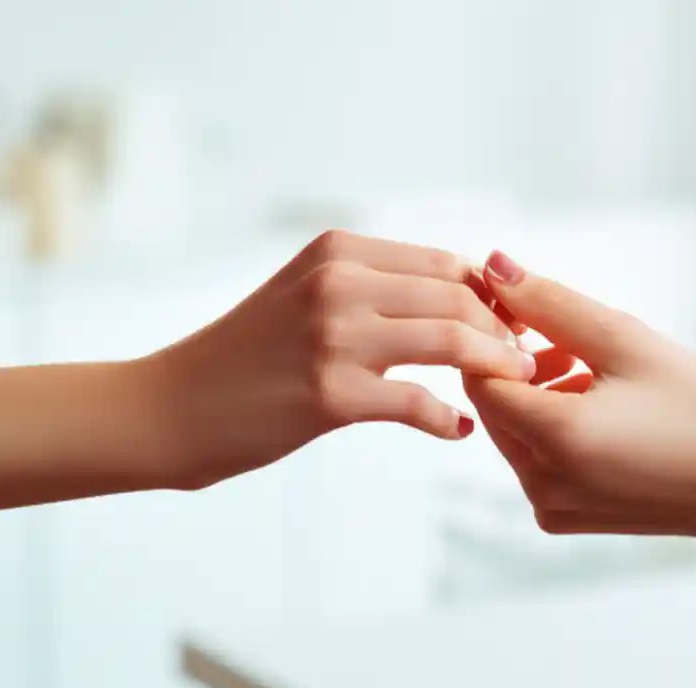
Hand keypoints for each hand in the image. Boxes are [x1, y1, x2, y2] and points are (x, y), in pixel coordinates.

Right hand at [145, 231, 535, 488]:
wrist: (170, 406)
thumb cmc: (243, 358)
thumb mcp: (303, 294)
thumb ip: (368, 286)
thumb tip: (452, 294)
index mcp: (336, 251)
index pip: (442, 262)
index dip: (489, 295)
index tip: (511, 325)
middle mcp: (338, 282)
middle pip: (456, 296)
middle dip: (502, 331)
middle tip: (525, 362)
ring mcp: (334, 335)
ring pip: (450, 339)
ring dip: (494, 366)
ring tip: (511, 388)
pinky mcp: (331, 393)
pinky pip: (419, 401)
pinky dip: (448, 418)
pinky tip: (457, 429)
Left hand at [463, 251, 695, 546]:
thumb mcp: (627, 341)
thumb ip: (551, 303)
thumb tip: (492, 266)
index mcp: (554, 441)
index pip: (479, 375)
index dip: (491, 332)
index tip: (522, 302)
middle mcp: (541, 484)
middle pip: (494, 403)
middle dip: (516, 360)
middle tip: (566, 330)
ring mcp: (552, 507)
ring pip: (513, 429)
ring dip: (537, 390)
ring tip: (588, 362)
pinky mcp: (566, 519)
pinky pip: (536, 460)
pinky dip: (552, 425)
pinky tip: (599, 403)